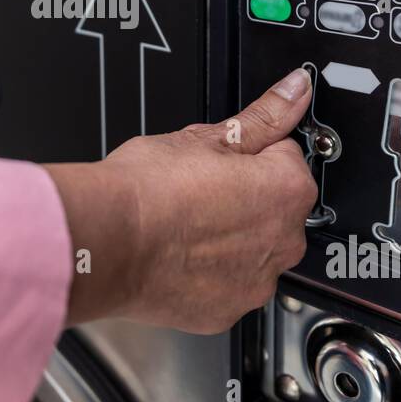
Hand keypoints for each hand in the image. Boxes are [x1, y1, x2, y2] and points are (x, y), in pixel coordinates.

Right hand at [45, 68, 316, 333]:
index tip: (221, 161)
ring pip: (252, 249)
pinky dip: (210, 273)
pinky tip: (180, 255)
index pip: (285, 157)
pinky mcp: (227, 311)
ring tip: (185, 223)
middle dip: (245, 198)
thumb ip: (264, 115)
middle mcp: (284, 241)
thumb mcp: (205, 137)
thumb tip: (295, 90)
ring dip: (230, 238)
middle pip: (274, 208)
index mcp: (286, 189)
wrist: (105, 242)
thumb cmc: (148, 190)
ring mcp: (256, 282)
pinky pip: (228, 284)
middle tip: (199, 189)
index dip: (249, 154)